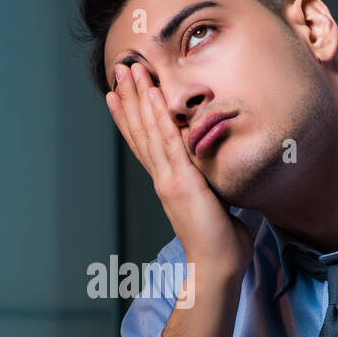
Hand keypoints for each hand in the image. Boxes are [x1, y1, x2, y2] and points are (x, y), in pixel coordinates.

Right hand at [106, 62, 253, 279]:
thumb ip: (210, 187)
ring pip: (149, 131)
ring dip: (138, 98)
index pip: (144, 144)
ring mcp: (169, 179)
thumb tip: (219, 177)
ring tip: (129, 71)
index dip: (129, 118)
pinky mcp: (181, 182)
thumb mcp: (214, 205)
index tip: (117, 96)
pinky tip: (152, 96)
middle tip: (119, 70)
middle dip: (129, 99)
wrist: (216, 266)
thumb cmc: (220, 243)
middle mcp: (162, 178)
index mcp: (168, 183)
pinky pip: (169, 143)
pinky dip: (159, 118)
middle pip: (140, 131)